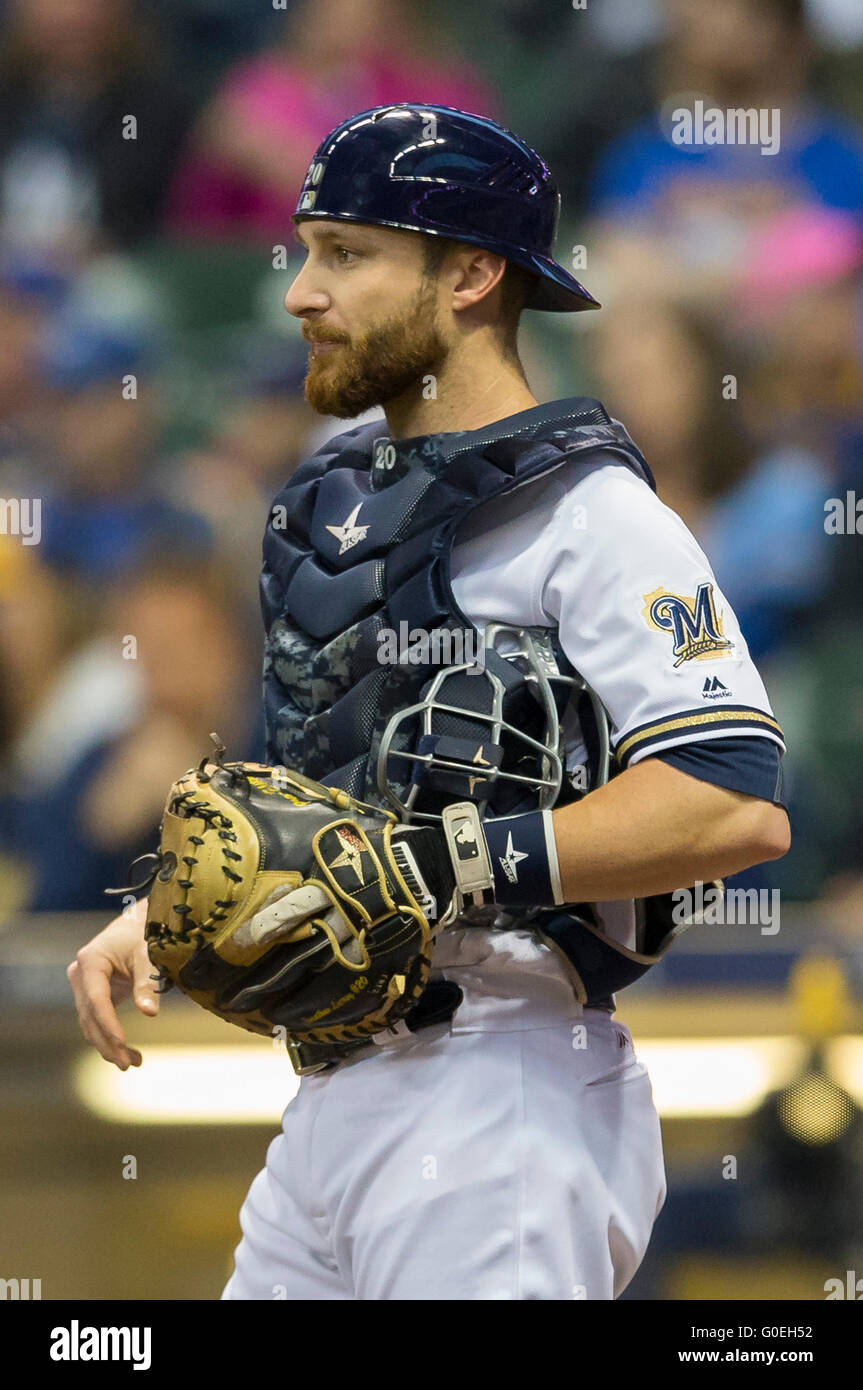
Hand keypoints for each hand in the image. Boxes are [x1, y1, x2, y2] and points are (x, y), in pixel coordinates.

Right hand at [66, 897, 158, 1069]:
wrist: (138, 921)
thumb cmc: (144, 933)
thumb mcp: (148, 954)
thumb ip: (147, 982)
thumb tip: (149, 1012)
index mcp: (91, 961)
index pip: (97, 1000)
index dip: (109, 1024)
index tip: (123, 1043)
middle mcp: (81, 974)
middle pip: (90, 1016)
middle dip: (108, 1042)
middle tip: (128, 1064)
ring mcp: (83, 985)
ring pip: (90, 1023)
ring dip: (108, 1045)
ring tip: (132, 1063)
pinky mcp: (92, 993)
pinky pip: (97, 1020)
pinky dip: (109, 1037)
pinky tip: (127, 1053)